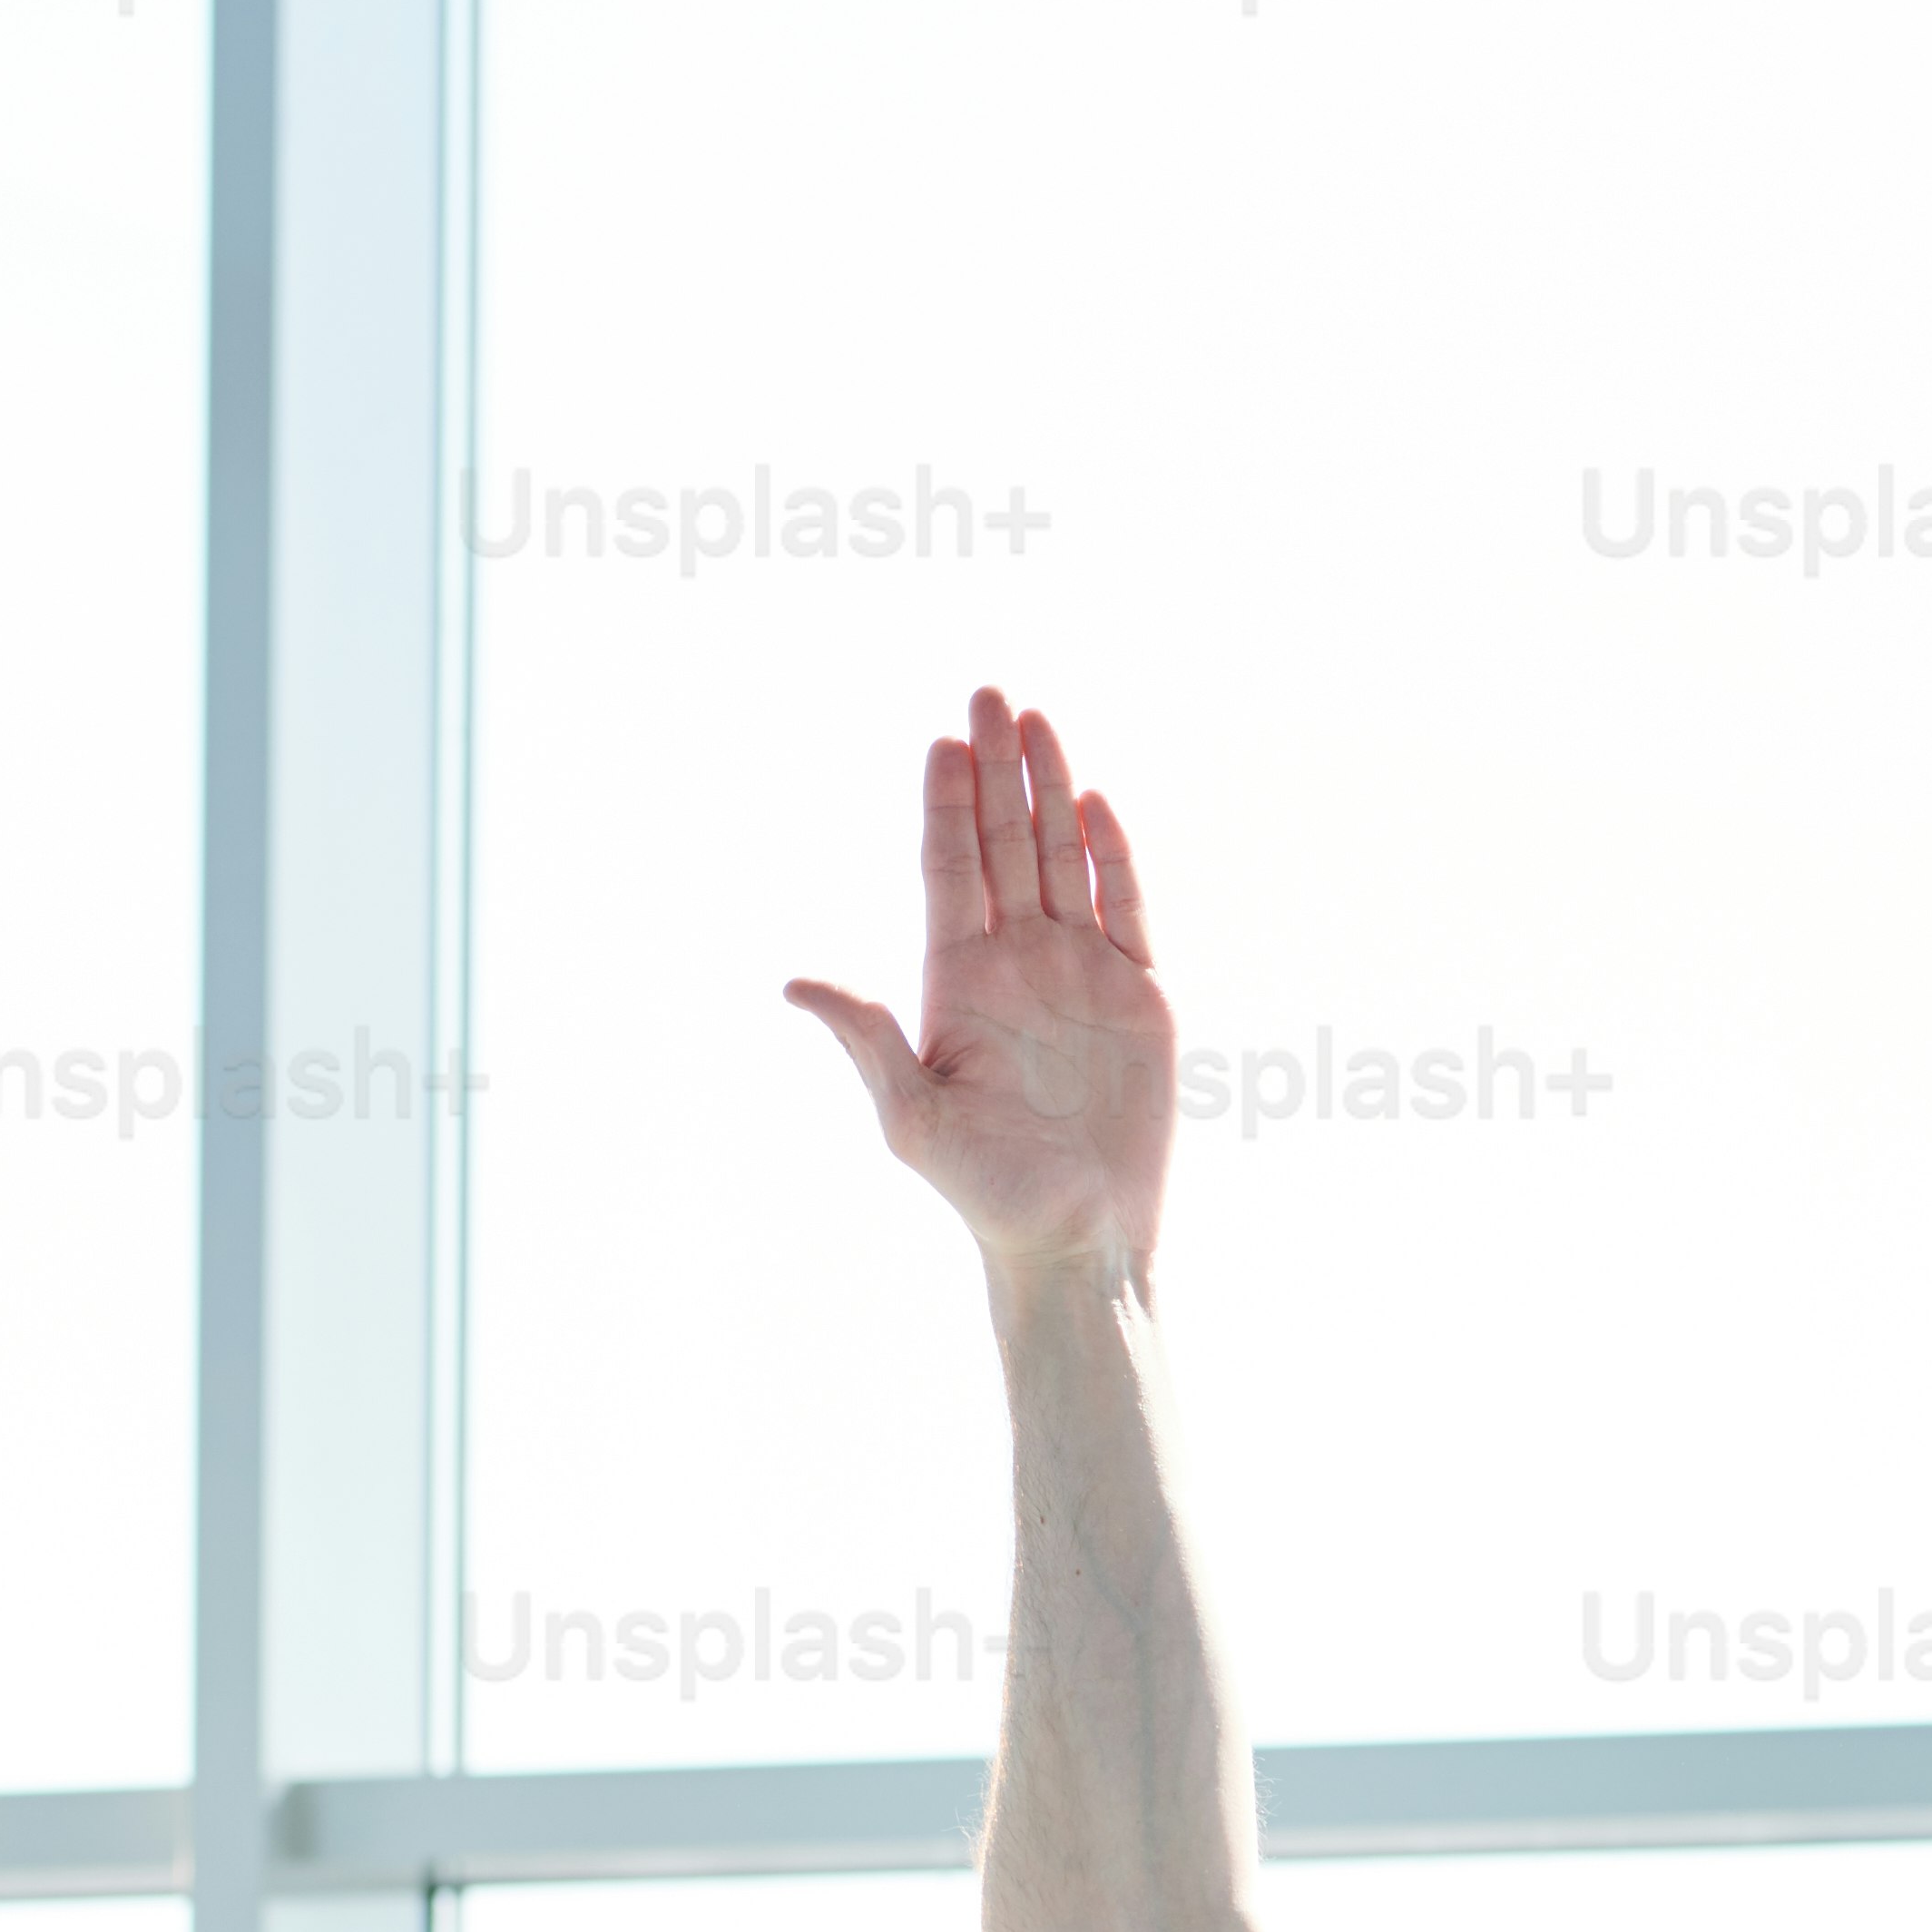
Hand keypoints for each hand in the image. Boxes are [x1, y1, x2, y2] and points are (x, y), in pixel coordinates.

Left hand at [792, 686, 1174, 1290]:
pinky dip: (1112, 856)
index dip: (946, 805)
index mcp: (958, 982)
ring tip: (1037, 721)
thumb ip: (867, 1041)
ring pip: (1061, 860)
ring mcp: (1079, 974)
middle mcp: (1016, 964)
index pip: (950, 871)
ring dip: (1049, 791)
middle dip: (996, 770)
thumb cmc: (989, 1192)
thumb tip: (794, 983)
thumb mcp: (912, 1119)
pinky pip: (1125, 908)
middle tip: (988, 693)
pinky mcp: (1138, 996)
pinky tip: (1094, 805)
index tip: (941, 741)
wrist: (1079, 1238)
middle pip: (1003, 846)